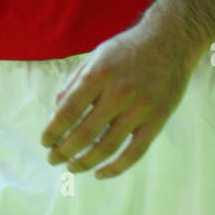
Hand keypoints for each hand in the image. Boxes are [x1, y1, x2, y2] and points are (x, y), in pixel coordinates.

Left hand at [39, 20, 202, 180]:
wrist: (170, 41)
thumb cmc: (127, 50)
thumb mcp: (96, 56)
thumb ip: (74, 82)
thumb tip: (56, 114)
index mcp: (99, 74)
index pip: (68, 111)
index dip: (53, 131)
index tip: (45, 142)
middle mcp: (119, 93)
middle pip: (84, 134)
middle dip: (63, 151)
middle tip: (52, 159)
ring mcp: (140, 109)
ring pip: (107, 148)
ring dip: (84, 162)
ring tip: (71, 167)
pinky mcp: (157, 121)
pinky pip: (134, 153)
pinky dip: (115, 168)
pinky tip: (100, 173)